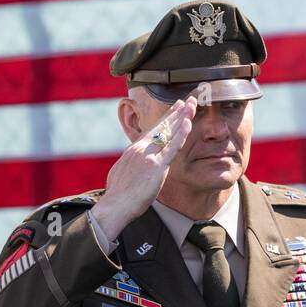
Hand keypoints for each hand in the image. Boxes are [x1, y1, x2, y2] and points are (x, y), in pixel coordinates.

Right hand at [90, 96, 196, 239]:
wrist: (114, 206)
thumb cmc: (117, 197)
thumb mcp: (121, 176)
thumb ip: (130, 168)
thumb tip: (132, 169)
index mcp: (132, 151)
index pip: (151, 131)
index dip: (164, 120)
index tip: (173, 111)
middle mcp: (140, 148)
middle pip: (160, 126)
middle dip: (174, 112)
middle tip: (185, 100)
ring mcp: (148, 155)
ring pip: (168, 131)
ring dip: (182, 116)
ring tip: (192, 103)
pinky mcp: (156, 165)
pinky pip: (172, 146)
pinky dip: (181, 132)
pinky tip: (188, 121)